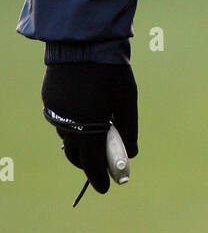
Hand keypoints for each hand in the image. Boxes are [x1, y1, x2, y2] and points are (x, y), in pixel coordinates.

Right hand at [42, 62, 137, 193]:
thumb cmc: (111, 73)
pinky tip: (84, 116)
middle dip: (88, 162)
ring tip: (95, 138)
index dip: (99, 178)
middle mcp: (67, 125)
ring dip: (80, 141)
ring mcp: (56, 112)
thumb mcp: (127, 101)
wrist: (83, 43)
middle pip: (76, 154)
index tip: (105, 188)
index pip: (92, 164)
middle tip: (100, 165)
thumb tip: (132, 153)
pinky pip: (61, 119)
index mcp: (88, 129)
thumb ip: (128, 130)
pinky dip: (73, 123)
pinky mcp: (49, 99)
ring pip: (67, 136)